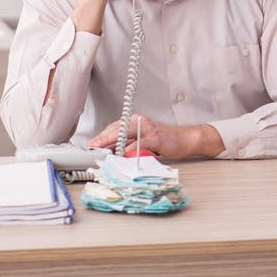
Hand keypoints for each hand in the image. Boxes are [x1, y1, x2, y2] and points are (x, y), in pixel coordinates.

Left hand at [88, 114, 224, 159]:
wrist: (186, 139)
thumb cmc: (166, 141)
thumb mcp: (144, 141)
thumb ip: (130, 144)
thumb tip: (112, 152)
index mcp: (136, 121)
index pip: (114, 127)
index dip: (101, 136)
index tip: (91, 144)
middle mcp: (140, 122)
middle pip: (116, 129)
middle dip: (102, 139)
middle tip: (92, 148)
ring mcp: (147, 129)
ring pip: (125, 135)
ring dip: (112, 144)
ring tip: (101, 152)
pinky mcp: (155, 138)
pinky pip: (138, 145)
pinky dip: (128, 151)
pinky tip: (121, 156)